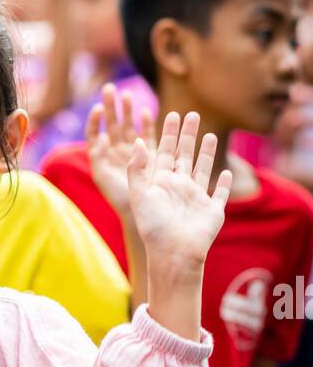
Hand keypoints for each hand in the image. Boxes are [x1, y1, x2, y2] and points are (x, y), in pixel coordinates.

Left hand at [86, 83, 155, 216]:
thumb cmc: (119, 197)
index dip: (95, 121)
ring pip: (130, 126)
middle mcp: (117, 151)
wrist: (141, 210)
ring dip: (128, 110)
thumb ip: (98, 157)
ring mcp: (133, 151)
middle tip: (109, 88)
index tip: (97, 109)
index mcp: (103, 157)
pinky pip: (147, 134)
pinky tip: (145, 113)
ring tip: (127, 96)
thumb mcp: (103, 178)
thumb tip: (99, 136)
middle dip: (112, 106)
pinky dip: (146, 123)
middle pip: (113, 124)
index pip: (96, 133)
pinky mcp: (149, 153)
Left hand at [127, 111, 231, 274]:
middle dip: (188, 136)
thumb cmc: (154, 226)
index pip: (164, 153)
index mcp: (161, 183)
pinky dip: (224, 184)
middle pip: (184, 156)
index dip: (168, 134)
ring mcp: (196, 199)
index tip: (172, 114)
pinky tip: (228, 173)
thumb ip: (137, 169)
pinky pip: (219, 194)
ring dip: (206, 154)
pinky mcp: (212, 211)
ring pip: (202, 170)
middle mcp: (178, 188)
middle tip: (192, 114)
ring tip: (210, 135)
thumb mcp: (139, 194)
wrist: (173, 252)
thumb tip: (136, 141)